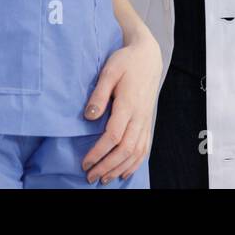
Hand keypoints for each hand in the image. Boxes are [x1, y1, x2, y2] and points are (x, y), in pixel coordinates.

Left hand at [79, 32, 162, 183]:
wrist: (149, 56)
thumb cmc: (126, 61)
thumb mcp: (109, 71)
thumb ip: (99, 94)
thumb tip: (89, 117)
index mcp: (128, 104)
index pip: (113, 136)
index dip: (99, 153)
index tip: (85, 162)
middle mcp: (139, 116)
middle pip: (125, 149)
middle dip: (107, 166)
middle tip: (90, 177)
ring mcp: (145, 120)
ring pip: (136, 152)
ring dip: (120, 168)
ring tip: (104, 179)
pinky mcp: (148, 121)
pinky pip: (144, 147)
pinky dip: (135, 163)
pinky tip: (125, 171)